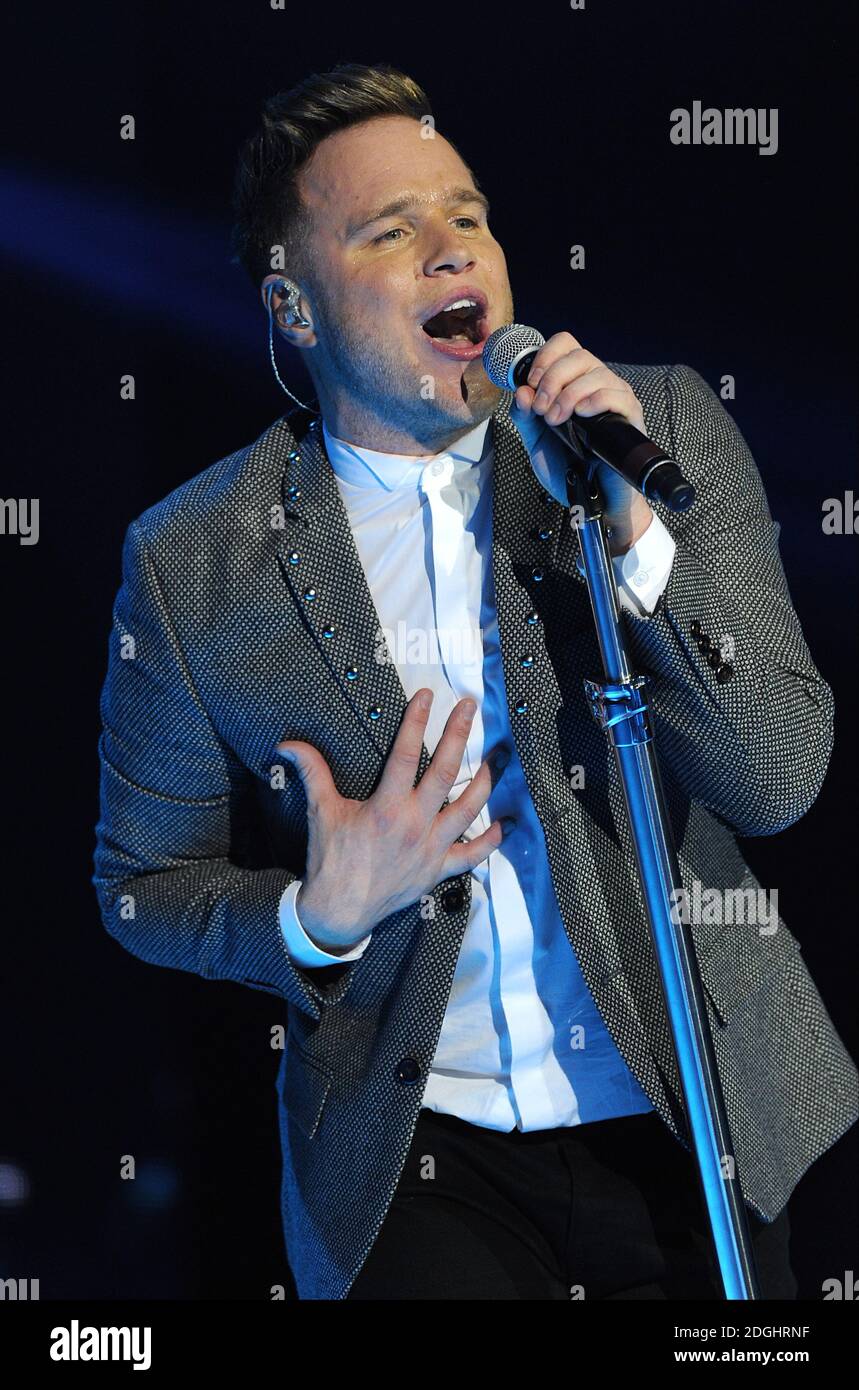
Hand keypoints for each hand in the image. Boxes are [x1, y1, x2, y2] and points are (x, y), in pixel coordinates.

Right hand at [275, 690, 510, 952]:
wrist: (338, 911)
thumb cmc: (330, 860)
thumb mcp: (320, 812)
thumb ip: (312, 772)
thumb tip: (289, 744)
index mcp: (386, 807)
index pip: (407, 754)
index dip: (417, 721)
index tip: (427, 695)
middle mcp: (415, 824)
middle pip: (445, 772)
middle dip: (459, 735)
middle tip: (469, 707)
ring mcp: (431, 848)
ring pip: (468, 808)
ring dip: (486, 780)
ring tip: (497, 756)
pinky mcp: (439, 869)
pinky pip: (472, 854)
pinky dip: (490, 840)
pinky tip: (504, 823)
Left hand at [508, 331, 652, 552]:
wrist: (591, 500)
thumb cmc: (568, 468)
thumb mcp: (535, 441)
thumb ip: (524, 417)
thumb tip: (521, 391)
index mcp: (572, 383)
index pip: (565, 344)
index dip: (545, 356)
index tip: (531, 385)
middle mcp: (596, 384)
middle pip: (579, 355)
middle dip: (552, 379)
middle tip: (542, 410)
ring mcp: (615, 399)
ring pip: (597, 372)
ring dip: (568, 394)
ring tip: (556, 420)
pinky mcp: (630, 417)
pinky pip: (618, 394)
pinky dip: (594, 400)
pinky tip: (580, 415)